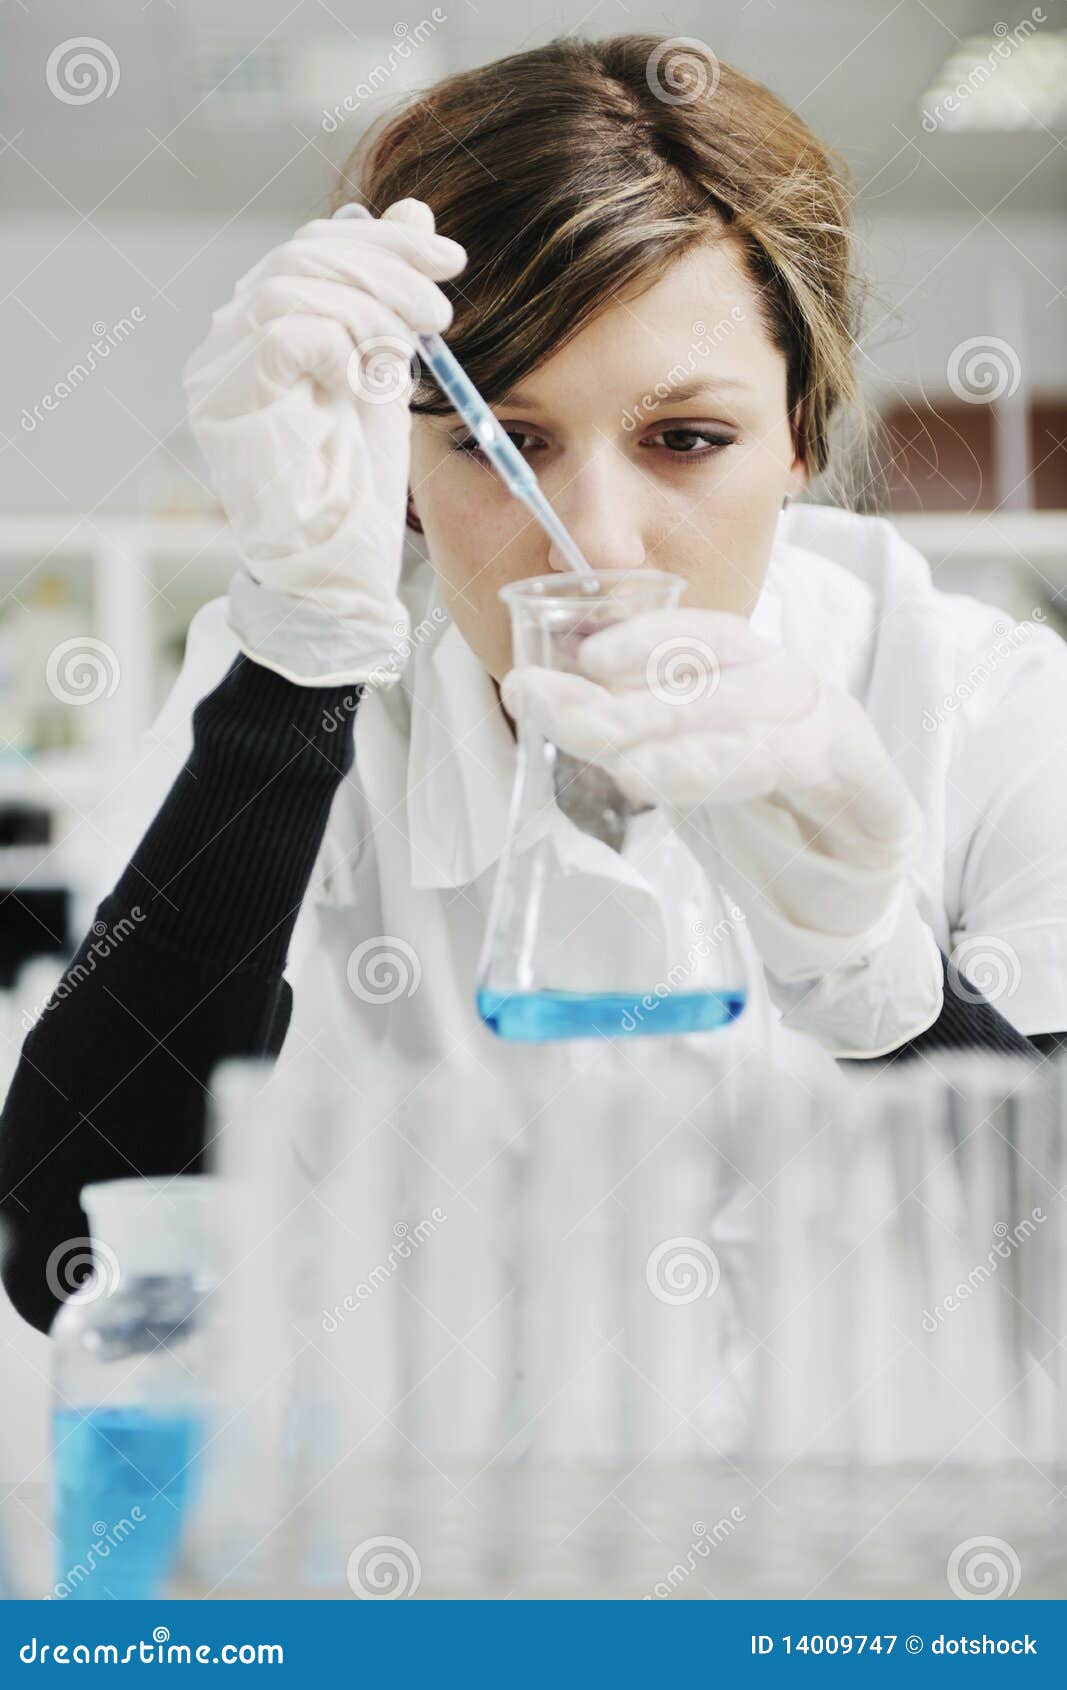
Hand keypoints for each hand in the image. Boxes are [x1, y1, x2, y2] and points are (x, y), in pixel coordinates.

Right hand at [182, 198, 465, 685]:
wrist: (335, 571)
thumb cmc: (356, 486)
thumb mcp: (386, 372)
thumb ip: (390, 299)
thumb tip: (415, 215)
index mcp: (263, 327)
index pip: (314, 248)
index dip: (385, 243)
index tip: (449, 261)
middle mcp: (228, 341)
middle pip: (301, 254)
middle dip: (386, 269)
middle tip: (440, 311)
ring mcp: (218, 370)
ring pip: (292, 285)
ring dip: (370, 310)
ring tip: (411, 353)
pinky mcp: (225, 402)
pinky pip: (283, 332)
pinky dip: (338, 344)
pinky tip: (365, 382)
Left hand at [500, 605, 927, 988]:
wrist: (860, 878)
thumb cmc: (769, 809)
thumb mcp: (685, 761)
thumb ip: (621, 731)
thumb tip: (531, 692)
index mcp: (756, 672)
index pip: (704, 635)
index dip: (648, 638)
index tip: (584, 656)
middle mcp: (795, 690)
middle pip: (713, 684)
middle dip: (629, 703)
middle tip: (559, 716)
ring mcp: (835, 734)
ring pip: (751, 726)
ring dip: (679, 743)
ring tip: (621, 767)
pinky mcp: (868, 789)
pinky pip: (798, 770)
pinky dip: (732, 770)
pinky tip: (670, 784)